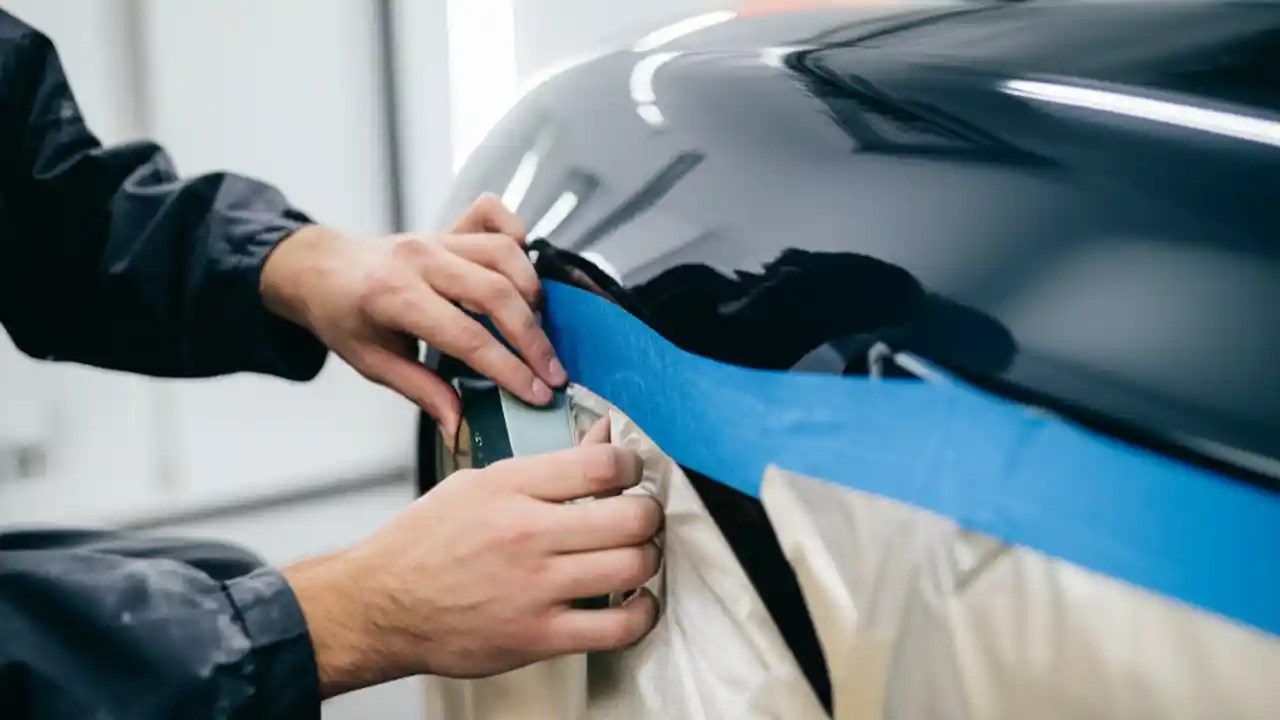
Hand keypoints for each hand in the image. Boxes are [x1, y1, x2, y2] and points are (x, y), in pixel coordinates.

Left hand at [260, 195, 565, 437]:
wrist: (321, 268)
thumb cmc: (344, 317)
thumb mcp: (372, 363)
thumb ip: (422, 391)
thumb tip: (459, 426)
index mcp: (393, 296)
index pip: (466, 336)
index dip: (508, 369)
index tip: (537, 394)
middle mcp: (420, 259)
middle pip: (496, 293)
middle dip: (532, 340)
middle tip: (553, 374)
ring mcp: (437, 236)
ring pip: (505, 255)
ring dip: (531, 295)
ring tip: (538, 331)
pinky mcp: (449, 225)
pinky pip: (495, 219)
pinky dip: (518, 240)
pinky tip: (522, 274)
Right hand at [282, 420, 662, 696]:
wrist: (381, 606)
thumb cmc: (425, 544)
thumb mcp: (478, 483)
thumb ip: (545, 466)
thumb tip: (602, 438)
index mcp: (510, 487)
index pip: (601, 464)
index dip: (632, 467)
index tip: (631, 475)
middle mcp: (526, 533)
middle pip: (630, 517)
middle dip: (648, 514)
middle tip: (640, 517)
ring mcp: (535, 587)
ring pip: (633, 566)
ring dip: (647, 558)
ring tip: (635, 555)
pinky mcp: (538, 636)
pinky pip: (618, 627)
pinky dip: (641, 614)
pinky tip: (634, 602)